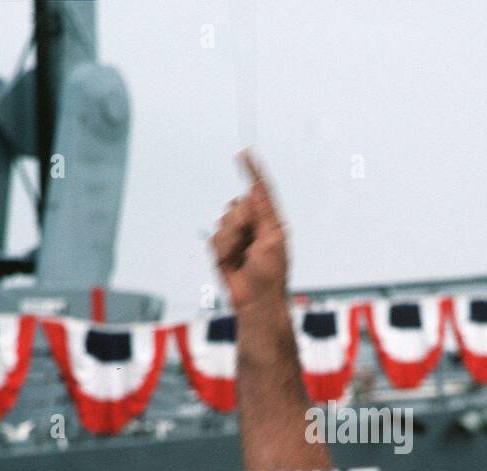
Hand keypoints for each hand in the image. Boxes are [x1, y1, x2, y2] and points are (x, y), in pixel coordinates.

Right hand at [209, 151, 287, 313]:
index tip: (245, 154)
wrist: (256, 301)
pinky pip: (215, 238)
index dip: (252, 172)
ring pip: (224, 221)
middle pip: (237, 205)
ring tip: (243, 257)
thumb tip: (254, 190)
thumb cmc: (271, 274)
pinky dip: (223, 249)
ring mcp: (237, 236)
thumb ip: (262, 214)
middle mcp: (253, 225)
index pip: (260, 191)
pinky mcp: (222, 249)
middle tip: (251, 243)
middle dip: (241, 221)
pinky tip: (232, 263)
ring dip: (232, 239)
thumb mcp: (272, 239)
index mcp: (270, 221)